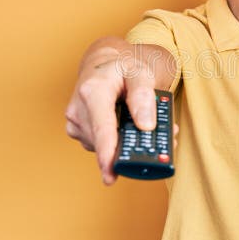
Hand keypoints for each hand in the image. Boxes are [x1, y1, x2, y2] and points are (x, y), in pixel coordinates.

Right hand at [65, 40, 177, 185]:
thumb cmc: (122, 68)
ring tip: (151, 130)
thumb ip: (144, 96)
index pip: (101, 128)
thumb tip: (146, 126)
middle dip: (132, 149)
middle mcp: (78, 110)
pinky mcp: (78, 132)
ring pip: (105, 147)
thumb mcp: (140, 72)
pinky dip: (119, 144)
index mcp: (92, 92)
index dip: (107, 154)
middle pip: (106, 142)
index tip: (111, 175)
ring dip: (128, 145)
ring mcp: (76, 124)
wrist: (103, 65)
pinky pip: (102, 146)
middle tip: (162, 147)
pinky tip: (133, 131)